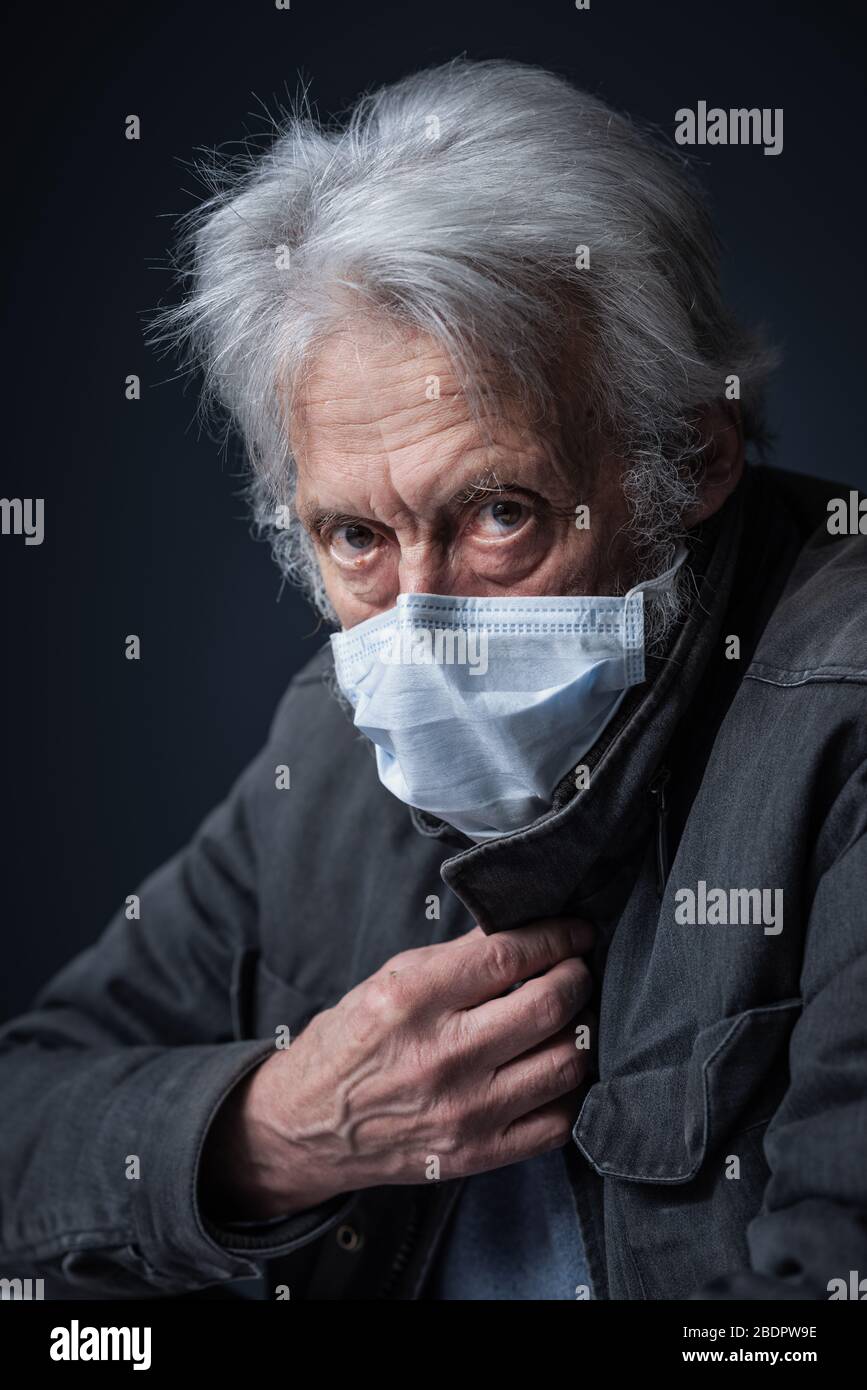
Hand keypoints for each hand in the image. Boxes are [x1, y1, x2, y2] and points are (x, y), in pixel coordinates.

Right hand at [200, 917, 593, 1219]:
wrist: (309, 1127)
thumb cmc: (349, 1044)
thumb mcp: (388, 980)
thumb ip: (456, 957)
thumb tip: (519, 928)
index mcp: (413, 1001)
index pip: (508, 957)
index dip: (554, 938)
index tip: (574, 931)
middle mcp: (442, 1057)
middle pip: (548, 1006)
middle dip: (576, 977)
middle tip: (577, 968)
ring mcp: (465, 1112)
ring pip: (564, 1062)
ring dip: (580, 1030)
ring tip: (572, 1016)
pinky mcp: (478, 1154)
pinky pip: (556, 1121)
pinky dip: (569, 1088)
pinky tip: (556, 1066)